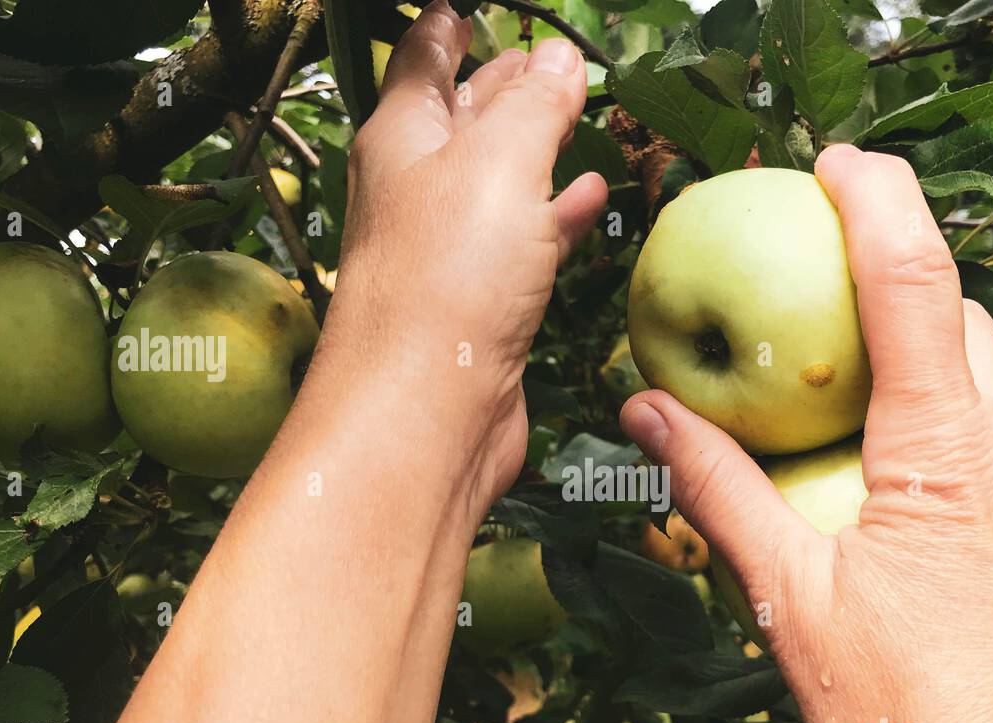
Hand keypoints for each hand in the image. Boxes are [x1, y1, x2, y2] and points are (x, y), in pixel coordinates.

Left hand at [312, 2, 606, 505]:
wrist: (427, 413)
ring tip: (576, 113)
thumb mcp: (498, 166)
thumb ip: (535, 107)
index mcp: (402, 141)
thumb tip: (562, 59)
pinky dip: (559, 215)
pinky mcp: (484, 305)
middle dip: (500, 83)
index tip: (459, 9)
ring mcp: (450, 252)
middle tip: (543, 57)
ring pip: (497, 181)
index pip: (421, 61)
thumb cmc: (444, 282)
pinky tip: (590, 197)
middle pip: (462, 118)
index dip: (445, 29)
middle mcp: (418, 193)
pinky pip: (526, 241)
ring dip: (534, 149)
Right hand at [621, 143, 992, 722]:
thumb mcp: (793, 603)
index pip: (913, 278)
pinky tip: (957, 552)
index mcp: (948, 454)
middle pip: (965, 332)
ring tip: (887, 476)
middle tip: (838, 336)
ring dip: (944, 409)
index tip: (837, 164)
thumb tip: (650, 413)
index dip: (876, 199)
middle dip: (903, 307)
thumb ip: (720, 490)